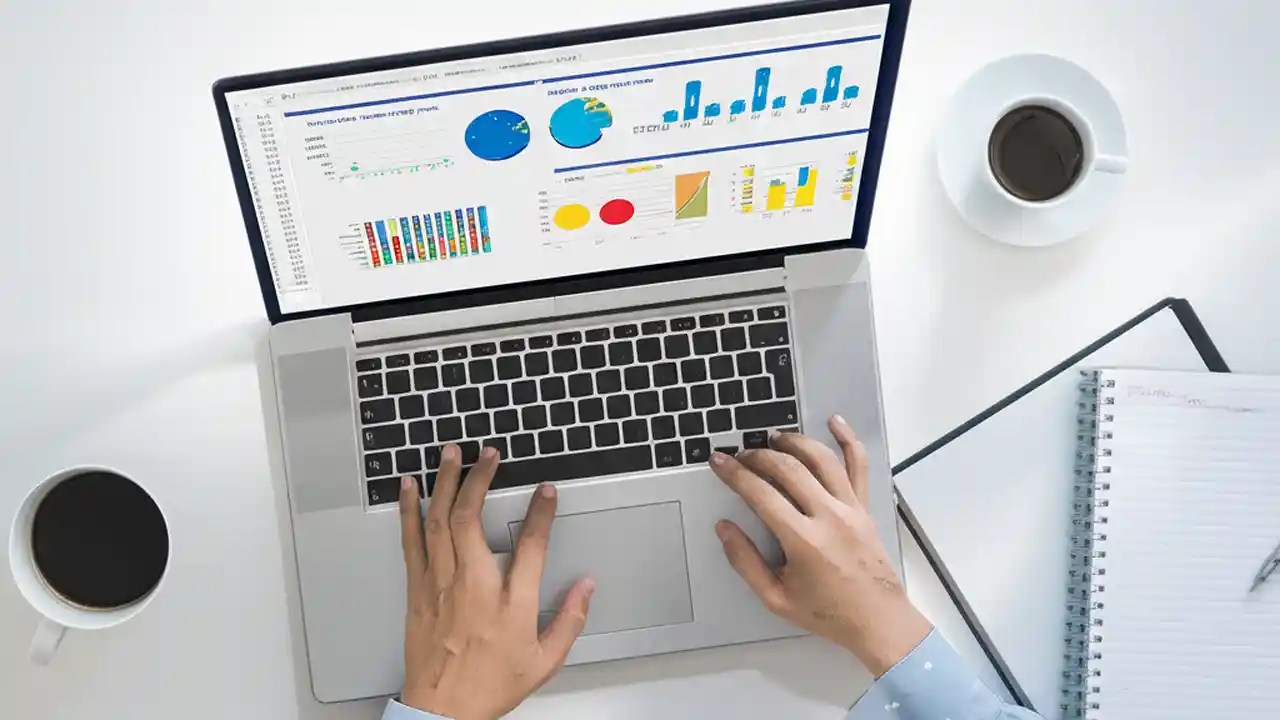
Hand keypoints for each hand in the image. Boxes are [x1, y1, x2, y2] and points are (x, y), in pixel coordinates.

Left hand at [396, 445, 594, 719]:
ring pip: (438, 522)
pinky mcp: (418, 590)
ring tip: (451, 453)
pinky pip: (411, 541)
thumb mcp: (544, 660)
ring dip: (444, 483)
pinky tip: (410, 487)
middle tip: (489, 453)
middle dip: (480, 478)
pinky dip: (409, 510)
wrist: (442, 711)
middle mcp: (472, 587)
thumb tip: (586, 585)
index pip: (530, 545)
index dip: (541, 512)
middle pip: (471, 519)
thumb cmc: (490, 686)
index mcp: (509, 604)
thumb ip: (569, 619)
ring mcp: (439, 585)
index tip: (547, 490)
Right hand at [710, 416, 930, 675]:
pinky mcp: (864, 507)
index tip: (719, 461)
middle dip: (758, 456)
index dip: (734, 474)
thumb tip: (724, 528)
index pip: (760, 494)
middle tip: (741, 455)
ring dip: (794, 443)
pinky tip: (835, 421)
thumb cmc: (827, 613)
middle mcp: (828, 517)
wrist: (878, 620)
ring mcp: (850, 508)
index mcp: (803, 541)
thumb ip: (745, 562)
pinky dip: (848, 439)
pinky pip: (858, 465)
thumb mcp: (776, 598)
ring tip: (774, 438)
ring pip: (821, 459)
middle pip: (788, 469)